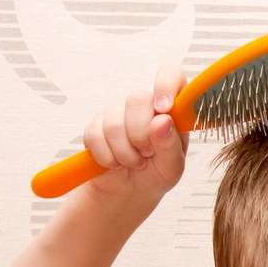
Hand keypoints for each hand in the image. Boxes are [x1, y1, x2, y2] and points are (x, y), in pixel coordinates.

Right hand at [82, 64, 189, 206]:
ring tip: (135, 163)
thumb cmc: (157, 173)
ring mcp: (118, 112)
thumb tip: (162, 120)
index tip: (163, 109)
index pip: (171, 75)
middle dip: (141, 135)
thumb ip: (170, 145)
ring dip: (125, 153)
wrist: (129, 191)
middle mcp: (144, 104)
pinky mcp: (95, 125)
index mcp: (170, 109)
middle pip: (137, 98)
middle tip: (147, 154)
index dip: (166, 85)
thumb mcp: (172, 166)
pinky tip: (116, 164)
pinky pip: (95, 135)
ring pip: (114, 122)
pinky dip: (107, 157)